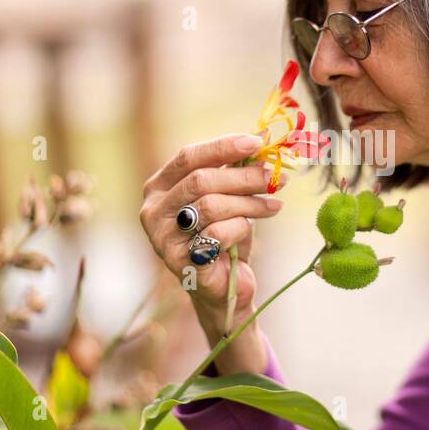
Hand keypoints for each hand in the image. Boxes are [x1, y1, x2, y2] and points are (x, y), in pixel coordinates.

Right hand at [139, 133, 282, 373]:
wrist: (225, 288)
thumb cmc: (224, 237)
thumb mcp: (228, 198)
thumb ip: (234, 172)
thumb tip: (261, 144)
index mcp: (159, 188)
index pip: (188, 157)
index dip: (223, 147)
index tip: (257, 142)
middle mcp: (153, 211)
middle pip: (200, 180)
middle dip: (243, 176)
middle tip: (275, 177)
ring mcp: (163, 239)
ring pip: (211, 205)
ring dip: (249, 203)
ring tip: (273, 205)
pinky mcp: (180, 263)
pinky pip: (217, 235)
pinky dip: (240, 229)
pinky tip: (250, 231)